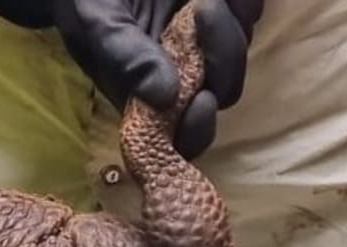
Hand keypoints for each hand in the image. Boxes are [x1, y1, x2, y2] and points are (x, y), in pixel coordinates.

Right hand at [51, 0, 262, 157]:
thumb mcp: (98, 23)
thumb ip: (125, 58)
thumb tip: (163, 97)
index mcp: (149, 97)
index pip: (184, 134)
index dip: (198, 127)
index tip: (204, 100)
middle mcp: (181, 77)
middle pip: (226, 88)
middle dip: (223, 54)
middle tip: (204, 10)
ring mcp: (204, 46)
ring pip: (240, 50)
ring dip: (231, 23)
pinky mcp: (221, 15)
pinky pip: (248, 16)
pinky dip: (240, 5)